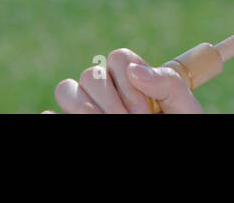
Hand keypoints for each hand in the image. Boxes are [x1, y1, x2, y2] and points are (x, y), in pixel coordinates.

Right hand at [44, 47, 203, 113]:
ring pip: (66, 89)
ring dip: (84, 107)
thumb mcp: (183, 108)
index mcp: (132, 78)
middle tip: (128, 121)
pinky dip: (52, 116)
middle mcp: (106, 89)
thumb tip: (135, 70)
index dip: (128, 82)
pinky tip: (70, 124)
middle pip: (91, 74)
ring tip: (106, 125)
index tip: (144, 110)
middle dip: (109, 99)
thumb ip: (167, 83)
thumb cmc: (175, 128)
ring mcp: (86, 108)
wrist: (169, 175)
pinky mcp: (72, 123)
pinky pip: (50, 114)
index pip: (118, 58)